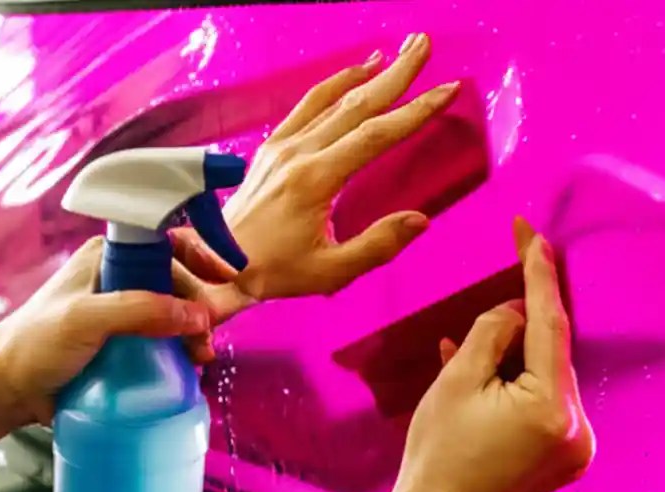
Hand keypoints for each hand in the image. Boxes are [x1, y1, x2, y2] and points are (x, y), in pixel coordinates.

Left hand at [0, 235, 230, 423]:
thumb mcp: (86, 319)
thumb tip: (198, 316)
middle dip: (200, 306)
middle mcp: (118, 279)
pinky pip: (165, 341)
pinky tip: (188, 366)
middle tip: (206, 337)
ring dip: (194, 333)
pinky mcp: (124, 344)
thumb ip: (140, 310)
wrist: (7, 389)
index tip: (228, 276)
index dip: (202, 255)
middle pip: (179, 282)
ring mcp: (122, 313)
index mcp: (107, 257)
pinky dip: (181, 351)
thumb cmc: (34, 344)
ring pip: (175, 313)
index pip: (166, 243)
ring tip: (199, 357)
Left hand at [203, 32, 459, 308]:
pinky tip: (353, 73)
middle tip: (424, 46)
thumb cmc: (275, 272)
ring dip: (368, 72)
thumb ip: (377, 246)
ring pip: (332, 98)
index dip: (415, 111)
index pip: (375, 136)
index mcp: (315, 180)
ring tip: (398, 52)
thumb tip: (420, 220)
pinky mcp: (271, 147)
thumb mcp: (331, 272)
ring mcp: (281, 146)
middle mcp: (298, 153)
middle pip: (357, 104)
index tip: (446, 90)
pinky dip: (334, 85)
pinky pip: (307, 105)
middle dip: (397, 74)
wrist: (218, 265)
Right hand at [392, 218, 594, 491]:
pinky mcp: (568, 458)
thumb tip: (518, 311)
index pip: (550, 325)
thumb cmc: (437, 450)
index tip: (534, 236)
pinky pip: (546, 402)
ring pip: (548, 376)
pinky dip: (521, 383)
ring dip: (518, 354)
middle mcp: (577, 428)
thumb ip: (493, 331)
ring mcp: (577, 447)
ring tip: (473, 345)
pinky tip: (487, 374)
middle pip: (552, 353)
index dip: (539, 275)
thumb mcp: (458, 378)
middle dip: (525, 318)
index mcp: (551, 409)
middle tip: (514, 263)